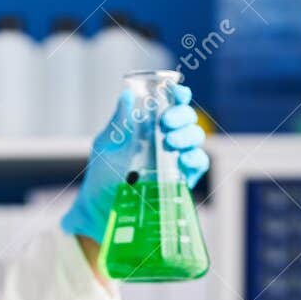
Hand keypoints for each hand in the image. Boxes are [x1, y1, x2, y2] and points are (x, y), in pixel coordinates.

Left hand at [60, 85, 209, 242]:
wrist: (101, 207)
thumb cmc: (103, 172)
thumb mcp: (106, 145)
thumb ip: (118, 122)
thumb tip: (126, 95)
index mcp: (151, 124)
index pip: (172, 103)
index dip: (178, 95)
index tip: (176, 92)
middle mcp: (166, 139)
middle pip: (187, 118)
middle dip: (180, 115)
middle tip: (165, 122)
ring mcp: (176, 159)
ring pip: (195, 139)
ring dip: (187, 135)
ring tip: (170, 142)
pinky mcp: (182, 180)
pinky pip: (198, 165)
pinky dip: (195, 158)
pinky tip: (183, 159)